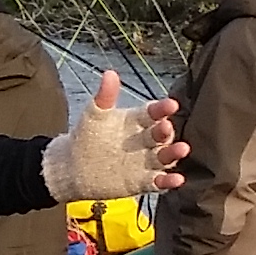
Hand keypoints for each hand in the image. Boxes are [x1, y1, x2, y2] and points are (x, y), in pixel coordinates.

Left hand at [41, 74, 184, 201]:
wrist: (73, 167)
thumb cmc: (86, 137)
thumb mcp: (94, 116)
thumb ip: (105, 96)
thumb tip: (109, 73)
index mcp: (136, 120)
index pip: (153, 112)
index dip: (162, 108)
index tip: (171, 104)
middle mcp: (145, 140)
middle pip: (161, 134)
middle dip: (166, 131)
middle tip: (166, 127)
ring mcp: (146, 160)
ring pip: (165, 156)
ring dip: (174, 153)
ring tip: (182, 149)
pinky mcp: (143, 181)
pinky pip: (158, 181)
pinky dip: (168, 181)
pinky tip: (177, 179)